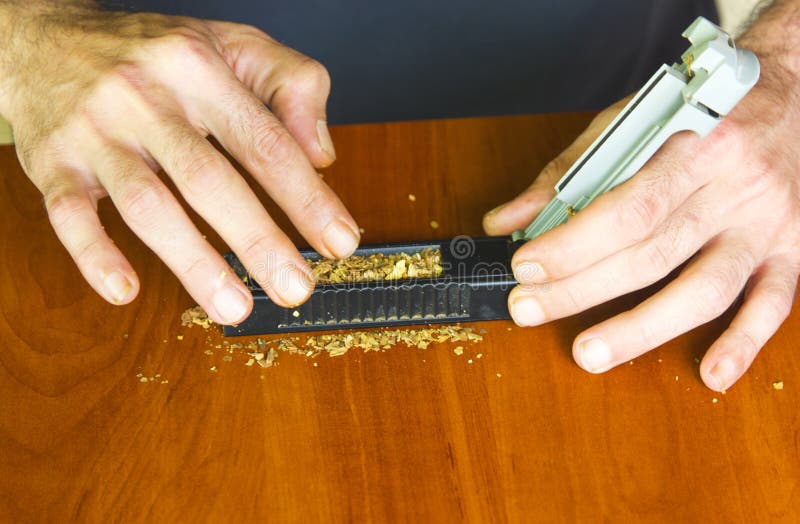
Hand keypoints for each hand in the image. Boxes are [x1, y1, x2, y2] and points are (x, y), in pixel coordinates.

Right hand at [0, 2, 358, 323]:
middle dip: (258, 240)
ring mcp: (96, 132)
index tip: (338, 242)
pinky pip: (68, 214)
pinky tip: (124, 291)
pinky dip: (94, 255)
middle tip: (296, 288)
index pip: (264, 141)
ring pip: (147, 204)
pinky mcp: (53, 162)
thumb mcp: (231, 42)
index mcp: (199, 68)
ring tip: (234, 308)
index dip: (307, 196)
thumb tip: (322, 154)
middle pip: (209, 178)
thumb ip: (290, 83)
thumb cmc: (154, 50)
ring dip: (192, 263)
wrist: (44, 39)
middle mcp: (146, 98)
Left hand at [484, 19, 799, 391]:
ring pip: (706, 289)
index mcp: (698, 143)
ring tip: (590, 353)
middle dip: (581, 290)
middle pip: (652, 254)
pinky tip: (710, 374)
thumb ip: (567, 171)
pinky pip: (773, 305)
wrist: (794, 88)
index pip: (627, 209)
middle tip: (529, 310)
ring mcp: (767, 224)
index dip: (572, 246)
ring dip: (643, 329)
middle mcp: (736, 186)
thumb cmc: (706, 102)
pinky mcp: (793, 249)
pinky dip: (743, 343)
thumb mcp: (633, 119)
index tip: (526, 266)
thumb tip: (505, 221)